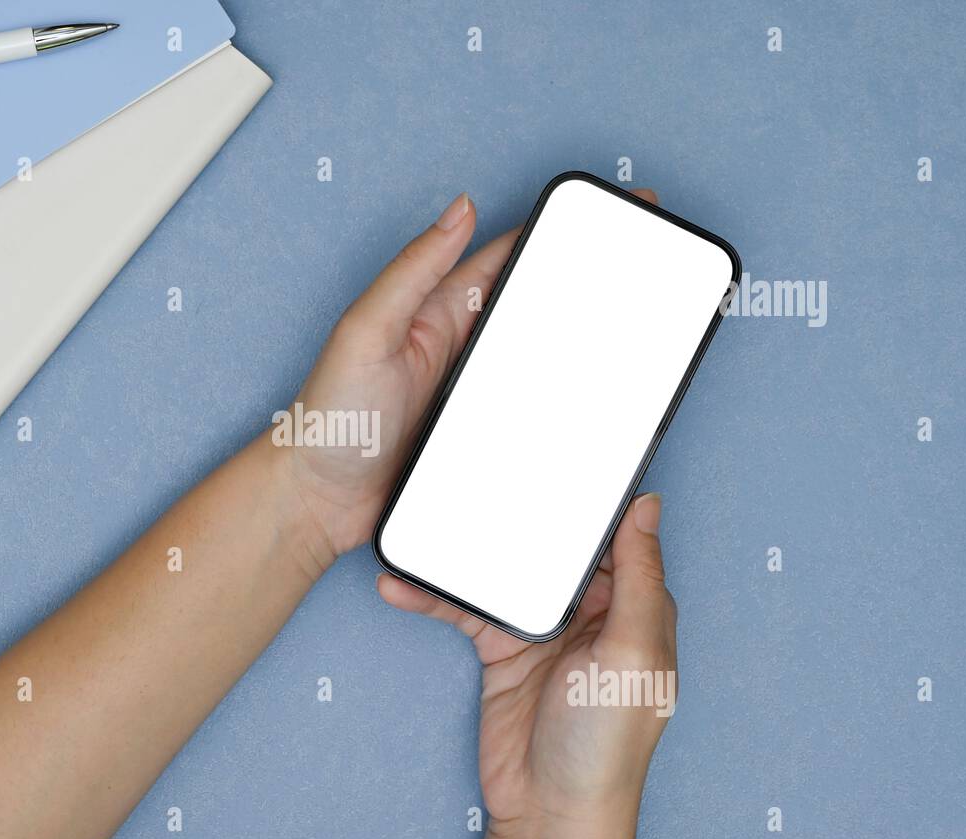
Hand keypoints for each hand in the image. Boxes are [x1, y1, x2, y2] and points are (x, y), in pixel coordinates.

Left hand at [282, 187, 657, 558]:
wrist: (317, 503)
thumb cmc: (330, 418)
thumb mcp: (367, 331)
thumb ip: (412, 271)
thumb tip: (460, 208)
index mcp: (434, 310)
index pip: (507, 257)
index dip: (558, 233)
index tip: (609, 212)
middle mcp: (458, 346)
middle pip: (535, 307)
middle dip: (589, 285)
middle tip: (647, 266)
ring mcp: (472, 395)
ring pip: (541, 362)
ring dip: (584, 350)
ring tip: (642, 332)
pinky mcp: (477, 439)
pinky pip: (531, 413)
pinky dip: (564, 407)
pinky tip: (598, 408)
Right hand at [378, 494, 677, 838]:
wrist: (551, 810)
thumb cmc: (606, 745)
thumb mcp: (632, 652)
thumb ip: (640, 578)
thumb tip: (647, 507)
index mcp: (634, 606)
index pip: (611, 538)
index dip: (586, 502)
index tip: (557, 461)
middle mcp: (591, 614)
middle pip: (549, 548)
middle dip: (515, 518)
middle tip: (480, 479)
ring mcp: (542, 632)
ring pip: (501, 575)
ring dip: (463, 556)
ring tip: (428, 526)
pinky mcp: (502, 653)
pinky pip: (466, 612)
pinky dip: (434, 598)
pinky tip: (405, 584)